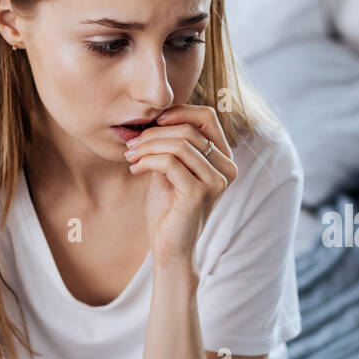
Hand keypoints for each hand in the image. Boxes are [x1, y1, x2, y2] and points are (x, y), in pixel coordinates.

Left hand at [122, 105, 236, 268]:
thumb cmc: (169, 207)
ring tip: (131, 157)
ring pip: (179, 144)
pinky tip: (135, 169)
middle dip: (154, 133)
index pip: (207, 117)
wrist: (169, 246)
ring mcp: (216, 181)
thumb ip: (173, 144)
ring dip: (147, 146)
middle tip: (131, 146)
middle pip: (189, 129)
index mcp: (223, 158)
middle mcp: (227, 168)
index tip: (151, 123)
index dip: (178, 113)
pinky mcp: (199, 193)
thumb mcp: (172, 168)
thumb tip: (156, 115)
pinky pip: (170, 162)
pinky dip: (147, 161)